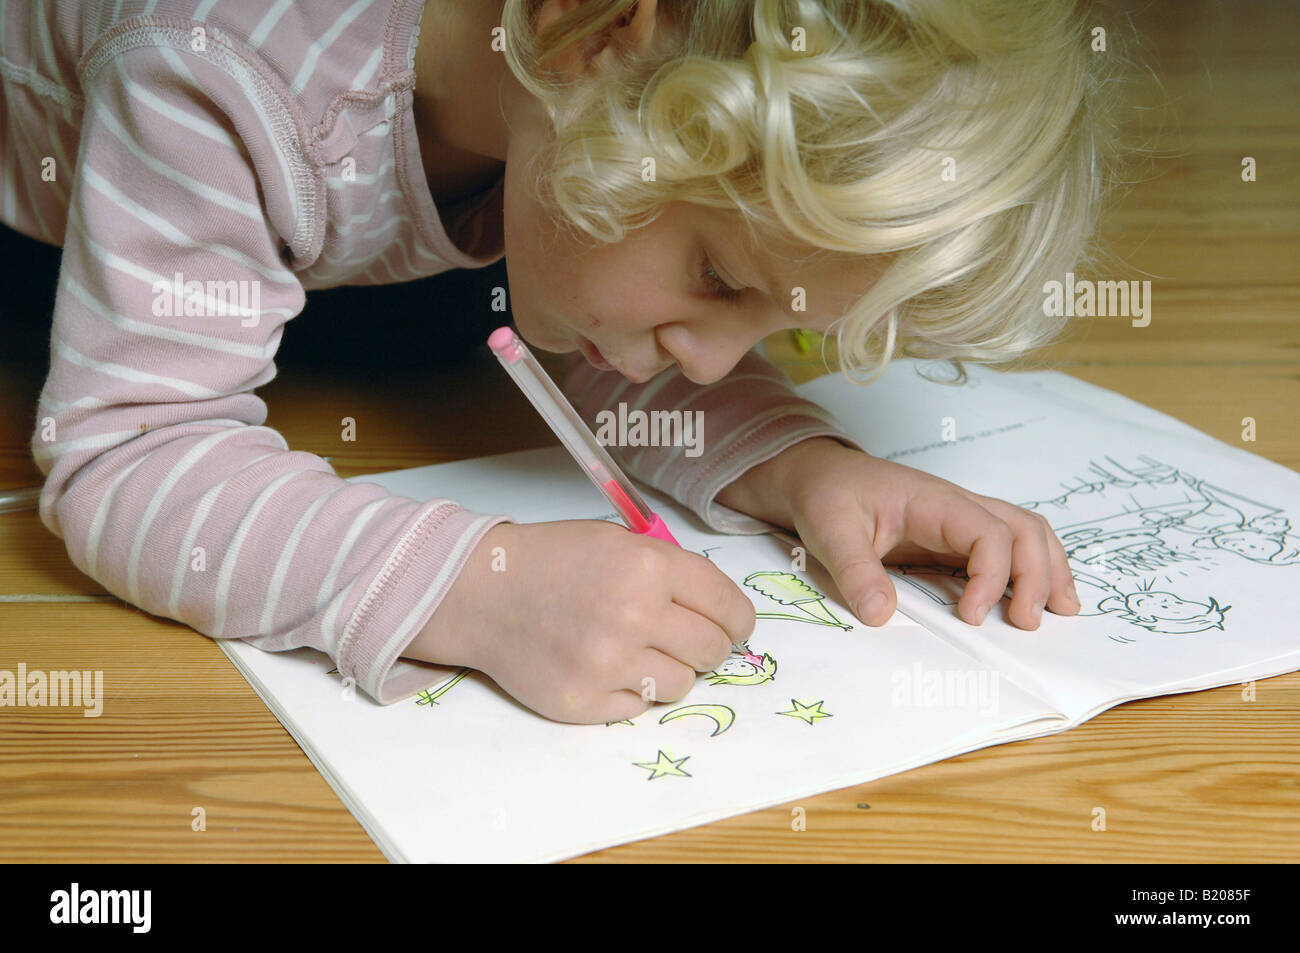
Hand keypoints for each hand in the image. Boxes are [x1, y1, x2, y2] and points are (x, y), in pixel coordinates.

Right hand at [405, 520, 755, 723]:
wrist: (482, 592)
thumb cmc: (553, 561)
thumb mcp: (617, 541)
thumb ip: (670, 570)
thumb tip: (723, 612)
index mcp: (649, 567)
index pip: (728, 608)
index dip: (738, 621)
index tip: (735, 627)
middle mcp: (634, 615)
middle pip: (712, 650)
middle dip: (707, 646)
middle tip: (686, 639)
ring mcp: (609, 663)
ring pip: (681, 684)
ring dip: (668, 670)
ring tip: (635, 650)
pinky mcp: (587, 700)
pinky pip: (639, 707)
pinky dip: (631, 690)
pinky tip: (605, 666)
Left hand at [720, 438, 1081, 628]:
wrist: (818, 476)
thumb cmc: (826, 496)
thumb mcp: (829, 531)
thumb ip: (855, 571)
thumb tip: (882, 617)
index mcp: (932, 500)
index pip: (988, 532)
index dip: (992, 576)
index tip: (972, 617)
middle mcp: (957, 506)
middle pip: (1023, 529)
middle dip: (1037, 575)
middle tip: (1027, 624)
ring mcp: (961, 519)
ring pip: (1026, 533)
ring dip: (1048, 570)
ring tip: (1062, 612)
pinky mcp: (956, 536)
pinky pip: (1007, 547)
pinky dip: (1032, 569)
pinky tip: (1040, 599)